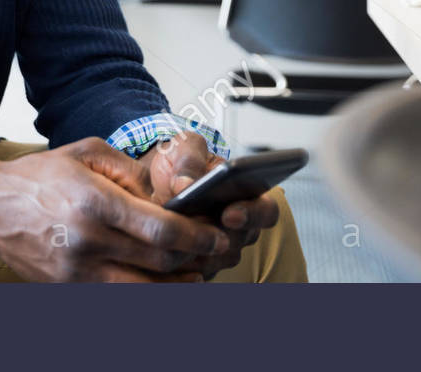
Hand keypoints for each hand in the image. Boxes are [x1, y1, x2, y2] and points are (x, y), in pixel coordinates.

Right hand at [0, 137, 229, 281]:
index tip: (215, 235)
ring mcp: (78, 271)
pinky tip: (163, 283)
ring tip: (197, 274)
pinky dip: (147, 292)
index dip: (196, 237)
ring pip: (144, 290)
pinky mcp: (70, 288)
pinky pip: (119, 296)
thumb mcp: (86, 153)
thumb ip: (131, 172)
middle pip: (159, 263)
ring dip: (177, 284)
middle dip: (195, 259)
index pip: (160, 231)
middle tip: (216, 251)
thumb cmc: (38, 177)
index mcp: (94, 202)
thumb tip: (166, 194)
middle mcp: (88, 241)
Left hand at [142, 133, 280, 278]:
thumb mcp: (183, 148)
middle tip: (198, 231)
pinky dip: (179, 262)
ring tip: (172, 239)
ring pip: (216, 260)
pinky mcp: (198, 264)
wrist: (154, 181)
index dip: (252, 214)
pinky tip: (162, 250)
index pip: (266, 211)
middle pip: (240, 241)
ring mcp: (221, 249)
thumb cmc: (179, 162)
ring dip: (195, 250)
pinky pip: (194, 272)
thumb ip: (188, 159)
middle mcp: (240, 227)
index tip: (229, 212)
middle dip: (219, 237)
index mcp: (248, 195)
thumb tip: (185, 184)